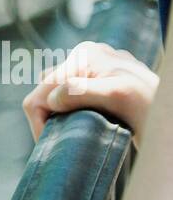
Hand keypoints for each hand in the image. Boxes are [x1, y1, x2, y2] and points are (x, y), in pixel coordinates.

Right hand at [21, 39, 158, 149]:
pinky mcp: (99, 84)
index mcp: (84, 55)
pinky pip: (71, 98)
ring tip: (76, 132)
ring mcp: (93, 71)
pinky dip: (70, 114)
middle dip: (49, 115)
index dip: (40, 119)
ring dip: (59, 115)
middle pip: (47, 89)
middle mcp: (86, 58)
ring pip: (57, 94)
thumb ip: (80, 92)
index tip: (51, 144)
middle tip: (64, 139)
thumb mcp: (116, 96)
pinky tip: (83, 126)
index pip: (43, 88)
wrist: (171, 118)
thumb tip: (50, 100)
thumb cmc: (150, 106)